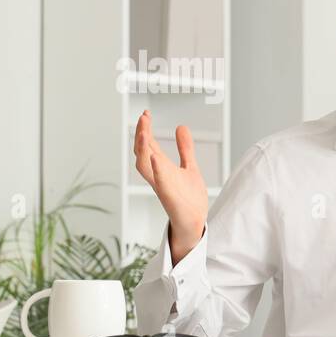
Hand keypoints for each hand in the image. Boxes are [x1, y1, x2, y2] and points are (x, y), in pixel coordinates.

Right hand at [133, 110, 208, 263]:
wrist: (195, 222)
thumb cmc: (188, 198)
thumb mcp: (189, 167)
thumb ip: (185, 149)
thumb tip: (181, 127)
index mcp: (162, 168)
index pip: (149, 146)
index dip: (145, 130)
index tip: (145, 114)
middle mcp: (158, 176)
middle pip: (142, 153)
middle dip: (141, 135)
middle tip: (143, 118)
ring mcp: (162, 186)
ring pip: (144, 167)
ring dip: (142, 149)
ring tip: (144, 133)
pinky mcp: (170, 198)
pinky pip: (160, 184)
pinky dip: (157, 170)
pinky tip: (155, 157)